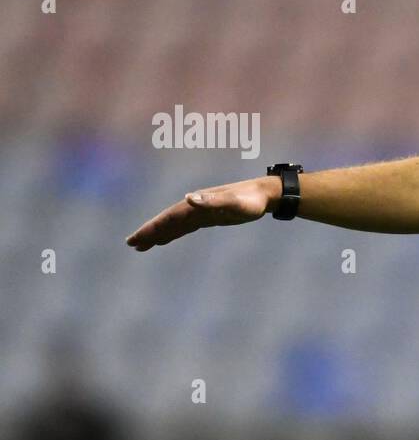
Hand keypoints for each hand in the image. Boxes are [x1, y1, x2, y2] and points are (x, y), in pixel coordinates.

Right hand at [125, 176, 277, 250]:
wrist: (266, 194)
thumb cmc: (252, 201)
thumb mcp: (234, 203)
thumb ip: (212, 201)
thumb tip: (188, 197)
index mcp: (197, 204)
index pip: (169, 218)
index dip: (151, 228)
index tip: (135, 239)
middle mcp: (196, 206)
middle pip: (167, 221)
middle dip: (149, 232)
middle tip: (131, 244)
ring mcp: (201, 211)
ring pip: (174, 225)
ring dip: (158, 234)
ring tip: (141, 245)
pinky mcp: (209, 217)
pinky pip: (186, 227)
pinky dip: (173, 233)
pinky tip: (165, 240)